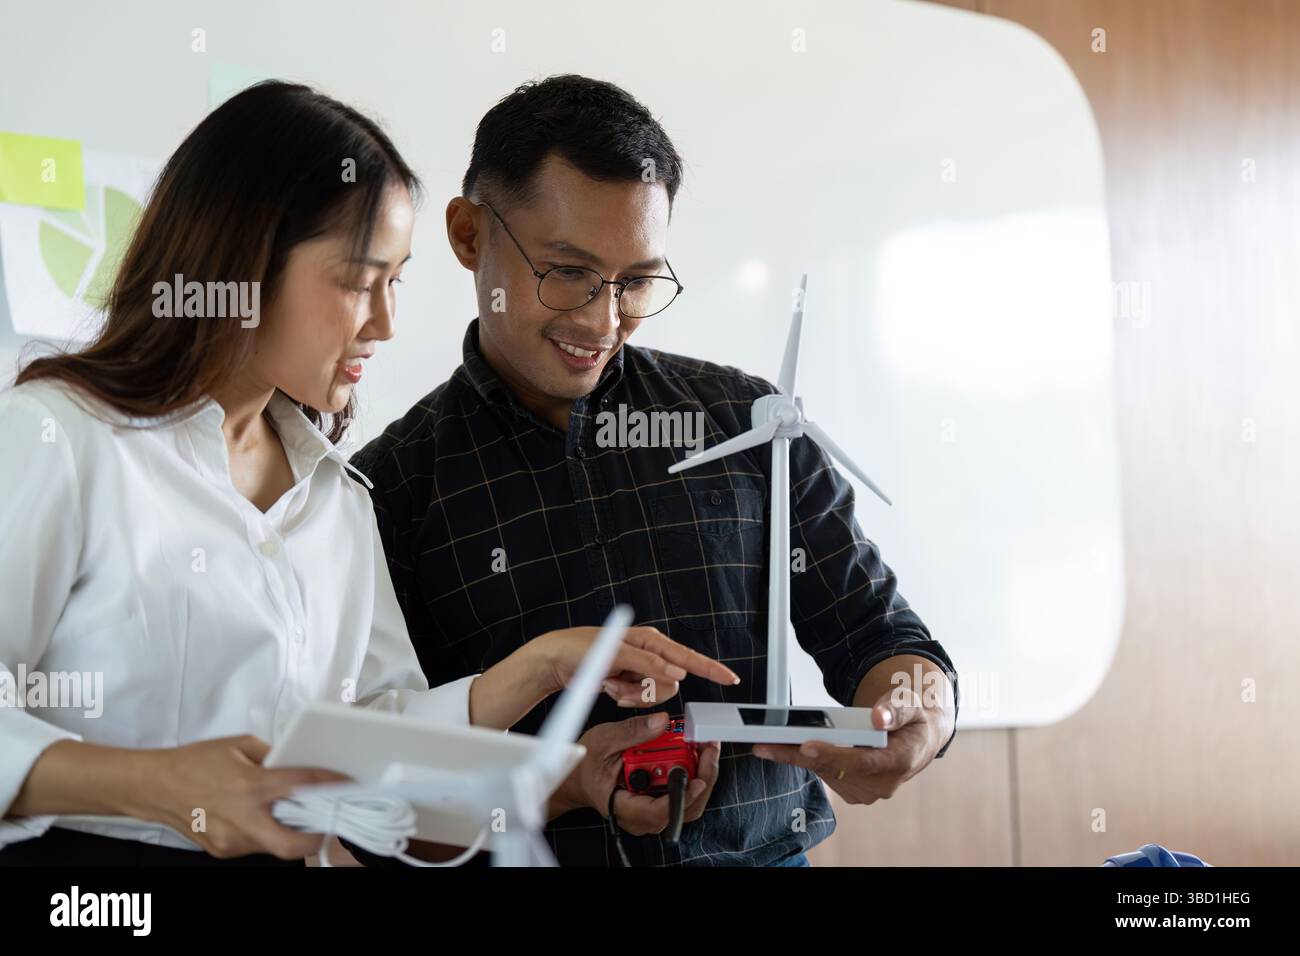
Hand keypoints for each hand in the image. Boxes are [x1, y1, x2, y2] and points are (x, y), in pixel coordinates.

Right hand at [141, 735, 349, 859]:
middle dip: (316, 837)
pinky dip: (266, 833)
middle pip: (291, 844)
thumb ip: (272, 755)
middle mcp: (241, 818)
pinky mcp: (221, 850)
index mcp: (248, 786)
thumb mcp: (238, 745)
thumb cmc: (194, 762)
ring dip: (289, 832)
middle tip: (327, 821)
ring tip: (295, 814)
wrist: (152, 787)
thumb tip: (296, 762)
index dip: (330, 782)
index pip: (301, 785)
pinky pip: (254, 846)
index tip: (347, 781)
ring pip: (273, 846)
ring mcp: (229, 840)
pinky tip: (264, 818)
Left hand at [534, 625, 739, 705]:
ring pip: (656, 695)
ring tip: (611, 685)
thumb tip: (677, 674)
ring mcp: (640, 669)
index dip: (711, 669)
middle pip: (670, 683)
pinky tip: (610, 688)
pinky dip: (625, 698)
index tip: (731, 679)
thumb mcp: (614, 654)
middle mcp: (650, 654)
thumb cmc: (580, 648)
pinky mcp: (630, 682)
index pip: (687, 657)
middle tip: (620, 686)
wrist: (555, 660)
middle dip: (647, 692)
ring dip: (633, 696)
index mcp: (650, 641)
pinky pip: (641, 699)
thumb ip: (648, 664)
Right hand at [548, 713, 721, 834]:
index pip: (656, 813)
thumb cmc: (586, 764)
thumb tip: (662, 722)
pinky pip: (686, 791)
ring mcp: (655, 808)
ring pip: (689, 802)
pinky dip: (695, 770)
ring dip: (702, 773)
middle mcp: (643, 815)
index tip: (696, 779)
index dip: (680, 798)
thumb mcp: (602, 741)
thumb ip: (632, 731)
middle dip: (701, 777)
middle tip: (709, 747)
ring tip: (707, 745)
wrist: (579, 775)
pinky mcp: (662, 798)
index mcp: (622, 806)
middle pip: (682, 808)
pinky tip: (697, 749)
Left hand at [751, 687, 946, 803]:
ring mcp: (868, 791)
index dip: (832, 755)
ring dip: (795, 758)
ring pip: (824, 773)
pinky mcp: (854, 791)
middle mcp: (883, 783)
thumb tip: (878, 718)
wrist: (918, 738)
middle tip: (764, 744)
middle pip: (833, 769)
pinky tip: (786, 747)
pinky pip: (824, 774)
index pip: (862, 762)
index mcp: (900, 761)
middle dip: (796, 756)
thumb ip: (895, 709)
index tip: (805, 746)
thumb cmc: (913, 719)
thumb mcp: (911, 703)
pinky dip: (805, 760)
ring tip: (766, 742)